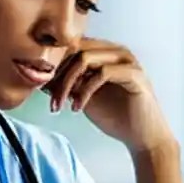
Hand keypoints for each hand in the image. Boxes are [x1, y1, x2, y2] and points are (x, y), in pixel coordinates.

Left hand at [46, 38, 175, 152]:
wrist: (142, 137)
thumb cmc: (116, 116)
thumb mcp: (82, 97)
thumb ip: (66, 84)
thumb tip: (41, 76)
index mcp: (105, 52)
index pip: (72, 45)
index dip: (54, 63)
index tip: (41, 85)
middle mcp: (116, 51)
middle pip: (76, 48)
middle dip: (58, 73)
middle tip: (50, 98)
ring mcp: (127, 61)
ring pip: (85, 58)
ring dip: (67, 83)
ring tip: (61, 105)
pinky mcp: (134, 74)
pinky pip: (102, 73)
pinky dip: (85, 90)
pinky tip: (78, 107)